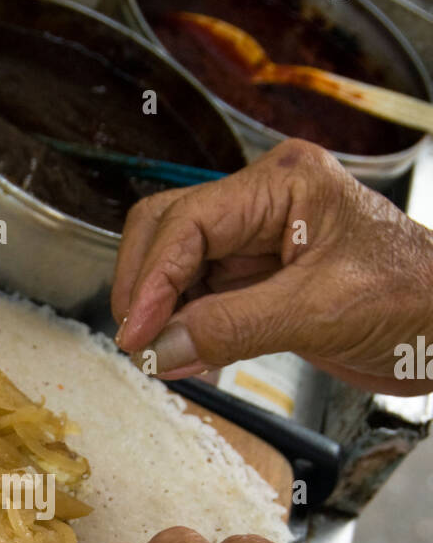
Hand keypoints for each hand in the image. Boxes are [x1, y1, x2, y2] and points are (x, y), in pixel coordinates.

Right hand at [112, 139, 432, 395]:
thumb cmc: (417, 298)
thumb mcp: (320, 312)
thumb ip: (232, 328)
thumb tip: (161, 348)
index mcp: (284, 183)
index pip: (187, 221)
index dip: (152, 279)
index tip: (137, 332)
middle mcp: (266, 202)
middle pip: (169, 232)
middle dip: (147, 288)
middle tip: (139, 344)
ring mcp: (262, 241)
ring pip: (180, 268)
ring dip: (166, 313)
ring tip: (164, 358)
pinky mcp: (264, 280)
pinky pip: (205, 298)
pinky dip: (189, 329)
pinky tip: (191, 358)